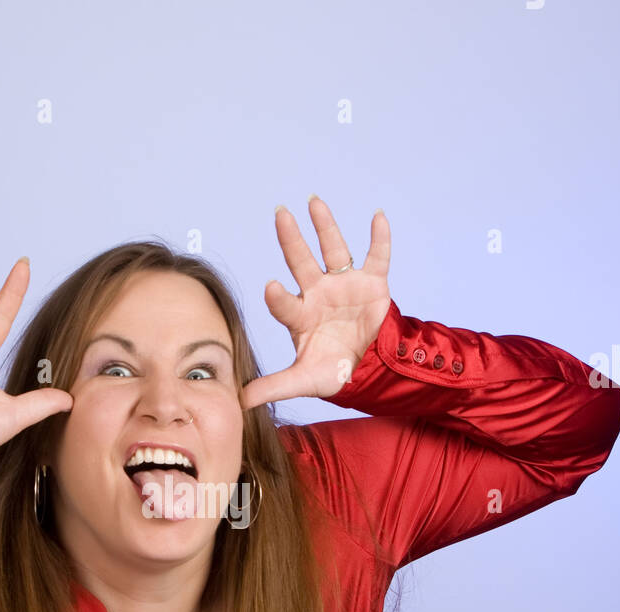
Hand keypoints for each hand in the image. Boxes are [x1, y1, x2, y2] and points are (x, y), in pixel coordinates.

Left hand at [240, 196, 391, 410]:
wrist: (367, 368)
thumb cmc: (330, 371)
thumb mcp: (303, 381)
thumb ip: (274, 387)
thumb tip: (240, 401)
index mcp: (300, 315)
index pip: (285, 303)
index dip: (278, 297)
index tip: (271, 287)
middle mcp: (318, 294)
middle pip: (301, 262)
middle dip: (290, 239)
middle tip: (279, 215)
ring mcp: (344, 285)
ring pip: (334, 250)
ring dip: (325, 226)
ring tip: (314, 202)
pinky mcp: (371, 283)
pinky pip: (377, 257)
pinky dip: (379, 238)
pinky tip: (377, 217)